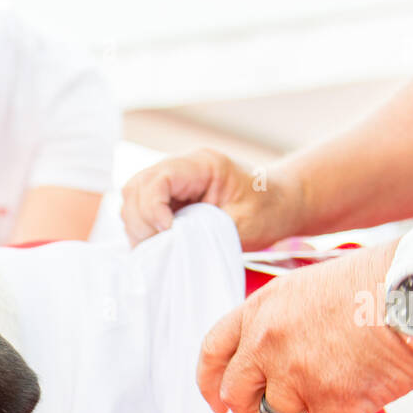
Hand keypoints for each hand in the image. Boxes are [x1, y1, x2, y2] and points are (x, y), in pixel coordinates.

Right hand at [120, 148, 300, 248]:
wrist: (280, 204)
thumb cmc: (267, 210)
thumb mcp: (242, 223)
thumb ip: (204, 231)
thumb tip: (169, 245)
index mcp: (202, 165)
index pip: (158, 178)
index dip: (152, 207)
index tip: (166, 232)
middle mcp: (182, 169)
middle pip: (137, 187)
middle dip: (141, 220)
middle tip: (159, 246)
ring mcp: (173, 183)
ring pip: (133, 198)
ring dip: (137, 226)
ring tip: (157, 247)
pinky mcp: (169, 199)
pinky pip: (140, 210)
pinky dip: (142, 229)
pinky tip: (158, 244)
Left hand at [197, 242, 412, 412]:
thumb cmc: (385, 279)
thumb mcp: (315, 286)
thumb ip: (290, 319)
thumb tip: (286, 352)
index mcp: (262, 308)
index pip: (214, 350)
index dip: (210, 382)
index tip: (216, 402)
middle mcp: (269, 341)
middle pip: (238, 395)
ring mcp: (298, 373)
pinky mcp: (335, 401)